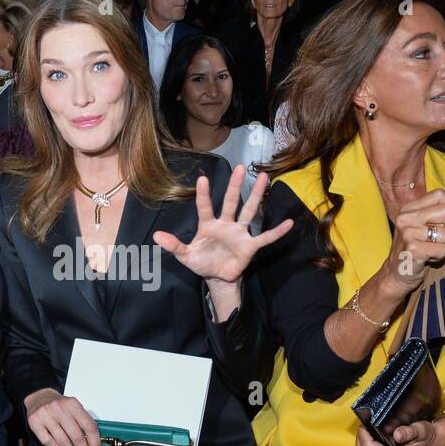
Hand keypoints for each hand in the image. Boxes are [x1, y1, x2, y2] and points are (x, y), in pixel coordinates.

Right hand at [24, 388, 100, 445]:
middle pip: (76, 436)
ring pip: (62, 441)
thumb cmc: (60, 406)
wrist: (39, 397)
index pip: (89, 426)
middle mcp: (59, 408)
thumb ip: (83, 423)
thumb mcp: (74, 409)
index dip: (94, 442)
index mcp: (73, 404)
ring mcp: (45, 415)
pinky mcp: (34, 422)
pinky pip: (48, 441)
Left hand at [153, 166, 292, 286]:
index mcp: (208, 225)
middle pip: (231, 202)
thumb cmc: (202, 262)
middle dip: (234, 186)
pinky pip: (265, 238)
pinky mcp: (250, 246)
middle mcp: (226, 224)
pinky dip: (276, 232)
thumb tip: (156, 236)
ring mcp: (239, 233)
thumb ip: (173, 245)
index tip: (202, 179)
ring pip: (249, 211)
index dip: (203, 195)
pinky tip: (289, 223)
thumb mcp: (185, 256)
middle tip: (239, 168)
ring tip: (264, 178)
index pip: (205, 207)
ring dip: (256, 196)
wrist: (217, 277)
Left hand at [355, 416, 444, 445]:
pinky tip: (373, 443)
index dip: (363, 436)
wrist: (437, 442)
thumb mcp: (419, 429)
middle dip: (361, 444)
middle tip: (362, 431)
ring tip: (366, 436)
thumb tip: (396, 433)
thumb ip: (407, 431)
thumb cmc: (429, 436)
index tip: (363, 427)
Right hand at [380, 185, 444, 296]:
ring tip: (431, 248)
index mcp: (408, 208)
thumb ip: (439, 204)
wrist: (396, 274)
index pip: (440, 194)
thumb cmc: (414, 247)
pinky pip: (443, 250)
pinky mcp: (413, 249)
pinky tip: (427, 258)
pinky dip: (440, 256)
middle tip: (439, 238)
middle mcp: (405, 218)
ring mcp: (407, 233)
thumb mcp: (425, 223)